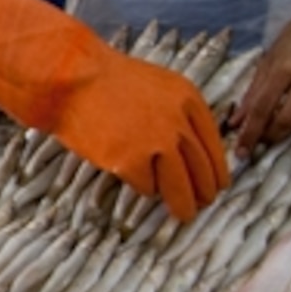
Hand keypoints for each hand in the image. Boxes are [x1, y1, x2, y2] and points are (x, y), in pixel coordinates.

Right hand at [71, 47, 230, 220]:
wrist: (73, 77)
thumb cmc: (108, 82)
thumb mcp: (158, 86)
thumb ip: (178, 113)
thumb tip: (192, 150)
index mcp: (188, 100)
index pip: (213, 147)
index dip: (217, 171)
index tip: (217, 185)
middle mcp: (178, 123)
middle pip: (202, 171)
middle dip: (204, 193)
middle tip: (202, 204)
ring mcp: (155, 143)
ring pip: (180, 188)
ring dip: (183, 205)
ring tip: (183, 214)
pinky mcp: (131, 162)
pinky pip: (148, 188)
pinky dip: (145, 189)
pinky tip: (139, 183)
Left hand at [236, 0, 290, 149]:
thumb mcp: (270, 57)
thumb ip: (254, 90)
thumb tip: (237, 121)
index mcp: (282, 66)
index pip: (262, 106)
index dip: (250, 132)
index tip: (241, 150)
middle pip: (286, 120)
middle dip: (269, 136)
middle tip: (258, 139)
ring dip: (286, 133)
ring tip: (275, 130)